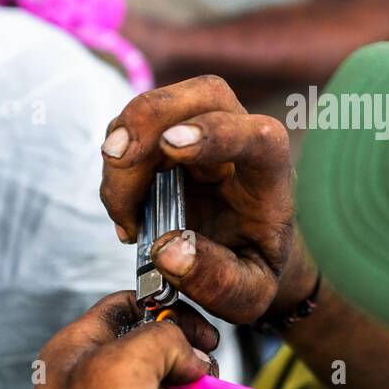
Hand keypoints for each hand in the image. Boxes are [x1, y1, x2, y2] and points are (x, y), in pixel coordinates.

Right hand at [99, 75, 295, 323]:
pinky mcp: (168, 133)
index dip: (216, 132)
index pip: (260, 136)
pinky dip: (116, 167)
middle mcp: (241, 138)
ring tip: (127, 217)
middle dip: (151, 115)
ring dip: (124, 153)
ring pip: (159, 109)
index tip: (173, 144)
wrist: (245, 251)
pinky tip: (127, 211)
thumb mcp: (248, 294)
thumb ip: (218, 281)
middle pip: (205, 94)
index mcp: (272, 176)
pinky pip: (133, 130)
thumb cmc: (253, 268)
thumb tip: (169, 250)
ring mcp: (203, 128)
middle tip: (116, 158)